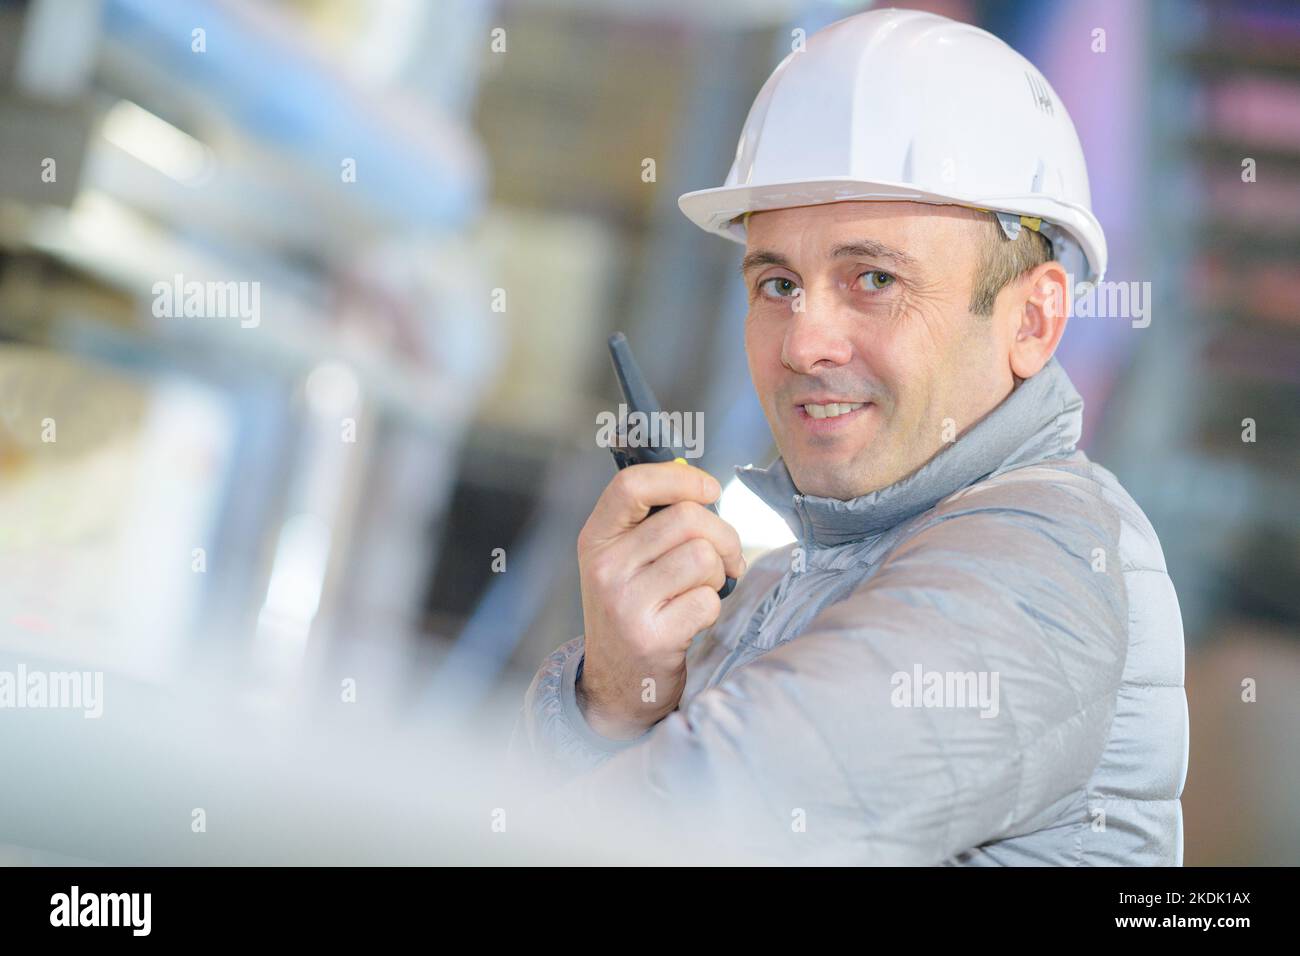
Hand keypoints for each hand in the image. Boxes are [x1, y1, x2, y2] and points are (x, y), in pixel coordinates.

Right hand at [575, 460, 744, 738]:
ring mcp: (625, 603)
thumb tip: (703, 489)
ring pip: (703, 557)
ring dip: (717, 574)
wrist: (617, 683)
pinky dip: (712, 608)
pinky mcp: (651, 637)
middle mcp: (605, 567)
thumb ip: (654, 522)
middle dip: (724, 535)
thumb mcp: (625, 561)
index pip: (631, 484)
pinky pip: (708, 600)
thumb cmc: (634, 609)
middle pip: (687, 518)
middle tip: (728, 556)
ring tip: (703, 589)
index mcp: (597, 539)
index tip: (710, 489)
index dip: (680, 477)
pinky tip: (693, 618)